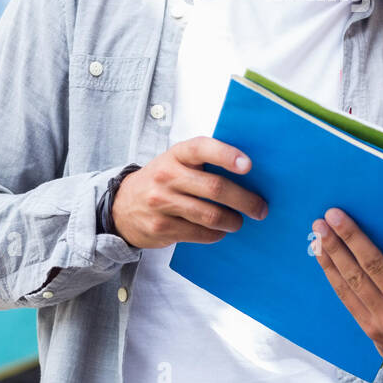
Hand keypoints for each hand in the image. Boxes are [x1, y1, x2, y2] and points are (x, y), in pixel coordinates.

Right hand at [110, 136, 266, 248]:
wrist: (122, 206)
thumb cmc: (162, 180)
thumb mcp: (176, 162)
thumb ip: (203, 163)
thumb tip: (247, 173)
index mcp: (176, 154)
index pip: (202, 148)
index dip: (226, 155)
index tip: (248, 165)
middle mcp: (167, 176)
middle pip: (214, 188)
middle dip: (244, 200)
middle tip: (260, 208)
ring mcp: (162, 203)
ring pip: (209, 215)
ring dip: (232, 221)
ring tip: (239, 222)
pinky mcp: (161, 227)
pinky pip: (198, 233)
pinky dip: (215, 234)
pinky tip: (220, 231)